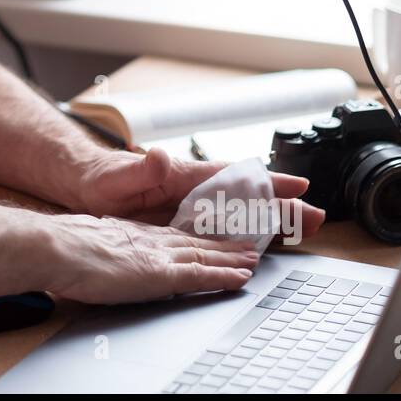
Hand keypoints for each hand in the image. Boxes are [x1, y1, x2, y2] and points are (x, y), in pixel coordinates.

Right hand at [46, 211, 260, 304]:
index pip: (174, 236)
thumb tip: (95, 258)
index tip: (214, 237)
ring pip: (205, 256)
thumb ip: (102, 248)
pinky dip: (223, 276)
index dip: (197, 238)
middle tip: (247, 246)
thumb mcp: (88, 241)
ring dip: (232, 258)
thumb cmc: (62, 248)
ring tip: (253, 259)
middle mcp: (151, 240)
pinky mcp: (160, 274)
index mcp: (133, 234)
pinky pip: (200, 276)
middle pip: (196, 242)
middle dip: (224, 245)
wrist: (56, 247)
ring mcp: (157, 256)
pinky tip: (241, 277)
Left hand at [74, 146, 325, 239]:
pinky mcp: (184, 226)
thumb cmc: (101, 179)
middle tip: (317, 216)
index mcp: (183, 176)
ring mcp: (191, 209)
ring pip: (241, 215)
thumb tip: (159, 156)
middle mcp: (193, 190)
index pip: (232, 177)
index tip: (298, 184)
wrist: (84, 189)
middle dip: (282, 206)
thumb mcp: (118, 175)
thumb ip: (139, 168)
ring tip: (307, 229)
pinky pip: (223, 232)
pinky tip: (266, 244)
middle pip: (247, 198)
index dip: (265, 181)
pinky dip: (246, 236)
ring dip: (272, 222)